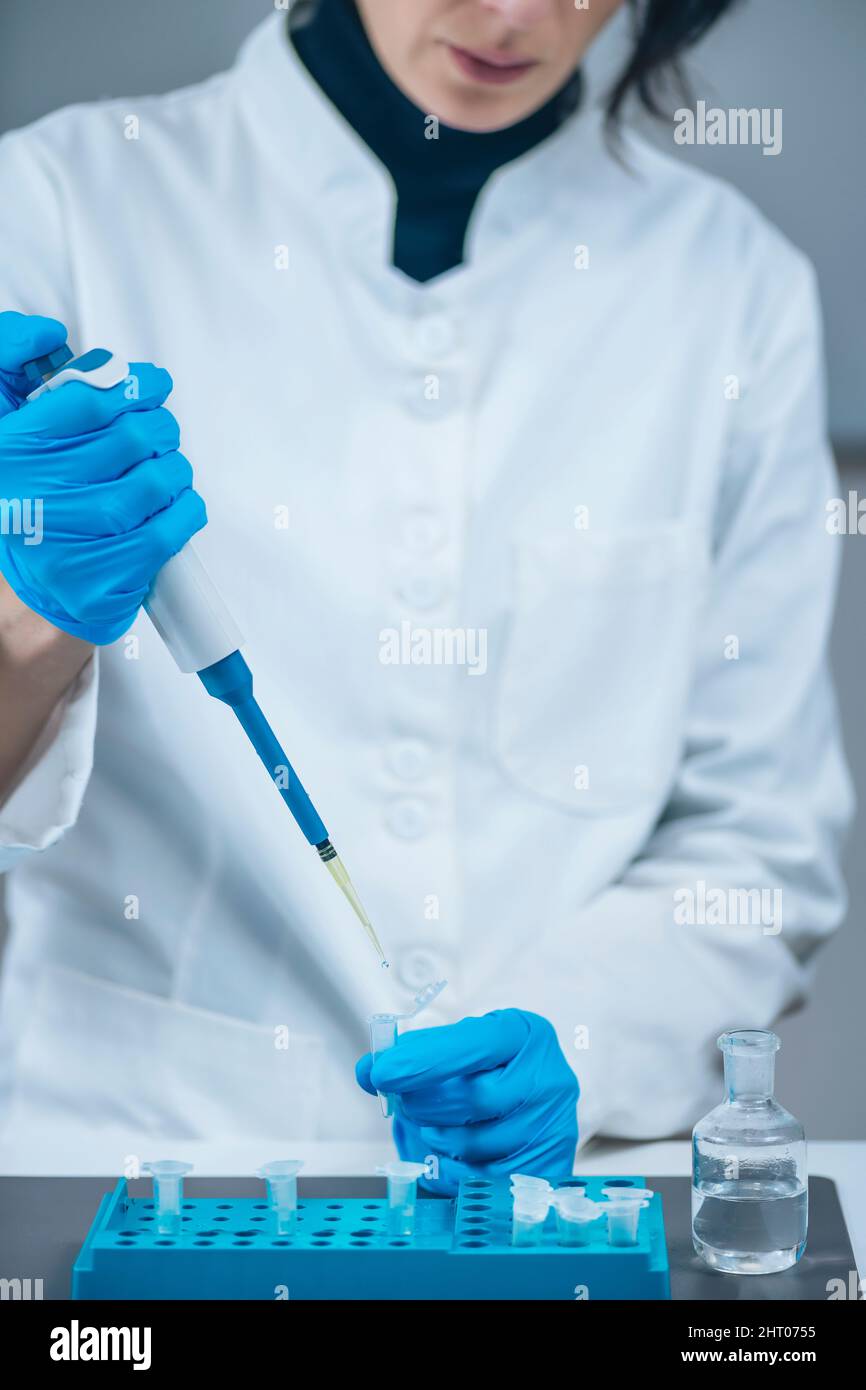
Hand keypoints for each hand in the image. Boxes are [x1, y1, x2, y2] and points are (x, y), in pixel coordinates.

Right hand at [0, 310, 205, 644]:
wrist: (28, 597)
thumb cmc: (28, 505)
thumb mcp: (8, 434)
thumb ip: (14, 370)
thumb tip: (45, 333)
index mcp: (12, 449)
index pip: (88, 398)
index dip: (132, 384)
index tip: (151, 383)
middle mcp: (36, 491)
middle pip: (131, 437)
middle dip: (159, 429)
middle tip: (160, 434)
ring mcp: (71, 538)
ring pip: (155, 481)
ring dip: (174, 469)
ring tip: (166, 472)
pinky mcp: (104, 578)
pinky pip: (168, 528)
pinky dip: (184, 510)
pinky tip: (176, 505)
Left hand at [356, 1008, 578, 1194]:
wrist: (533, 1098)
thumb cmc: (489, 1067)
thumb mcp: (458, 1044)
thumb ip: (414, 1054)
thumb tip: (368, 1071)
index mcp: (525, 1034)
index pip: (475, 1044)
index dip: (425, 1059)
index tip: (383, 1072)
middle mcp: (547, 1079)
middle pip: (476, 1098)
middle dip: (425, 1103)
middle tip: (404, 1101)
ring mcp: (551, 1127)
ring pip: (476, 1143)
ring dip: (436, 1137)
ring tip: (430, 1125)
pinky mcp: (546, 1168)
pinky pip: (482, 1179)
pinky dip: (449, 1169)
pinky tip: (443, 1152)